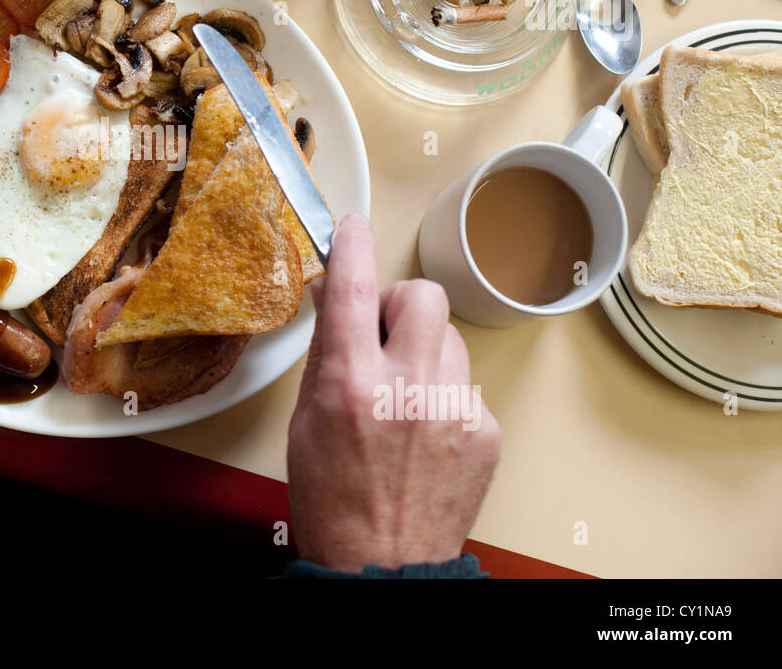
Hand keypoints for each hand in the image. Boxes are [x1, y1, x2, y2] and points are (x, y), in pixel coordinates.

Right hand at [287, 214, 500, 571]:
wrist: (384, 565)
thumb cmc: (333, 498)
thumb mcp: (305, 420)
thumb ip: (326, 352)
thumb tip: (333, 296)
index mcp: (351, 385)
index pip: (352, 288)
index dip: (352, 244)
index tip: (353, 225)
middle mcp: (407, 389)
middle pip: (421, 294)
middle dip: (399, 301)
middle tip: (382, 331)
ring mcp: (453, 409)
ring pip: (448, 336)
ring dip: (423, 347)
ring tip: (402, 392)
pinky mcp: (485, 429)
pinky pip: (464, 382)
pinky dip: (443, 392)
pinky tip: (424, 430)